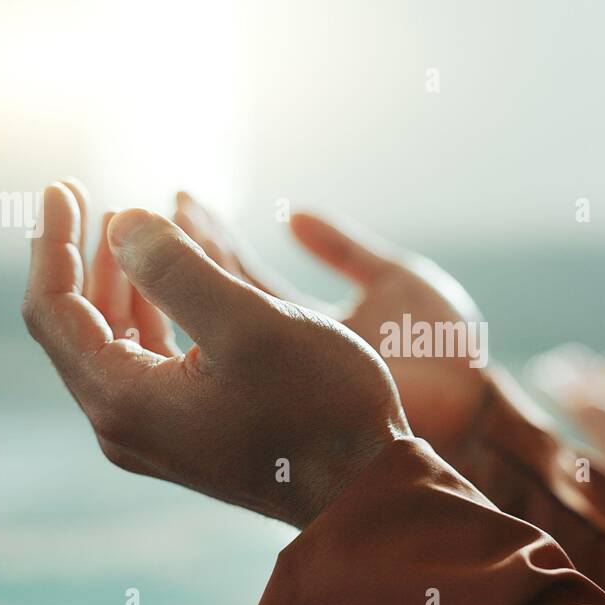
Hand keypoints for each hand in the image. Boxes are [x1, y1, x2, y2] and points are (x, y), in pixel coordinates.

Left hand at [22, 181, 410, 527]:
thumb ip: (175, 267)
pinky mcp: (188, 434)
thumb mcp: (248, 323)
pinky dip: (149, 314)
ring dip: (117, 283)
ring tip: (127, 228)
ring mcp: (155, 435)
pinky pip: (146, 363)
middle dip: (80, 258)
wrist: (367, 490)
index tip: (61, 186)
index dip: (52, 242)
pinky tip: (170, 284)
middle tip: (85, 196)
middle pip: (75, 327)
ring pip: (112, 344)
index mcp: (124, 399)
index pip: (53, 310)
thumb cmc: (319, 409)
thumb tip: (122, 222)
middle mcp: (124, 425)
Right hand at [175, 193, 487, 452]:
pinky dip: (197, 307)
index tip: (178, 195)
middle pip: (212, 297)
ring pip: (209, 320)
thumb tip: (291, 213)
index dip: (210, 236)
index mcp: (305, 329)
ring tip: (144, 232)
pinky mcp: (274, 395)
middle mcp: (281, 356)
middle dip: (176, 252)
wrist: (474, 409)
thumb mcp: (394, 279)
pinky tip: (179, 273)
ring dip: (176, 274)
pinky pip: (224, 342)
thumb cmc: (446, 348)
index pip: (242, 276)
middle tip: (131, 213)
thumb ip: (342, 248)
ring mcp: (274, 380)